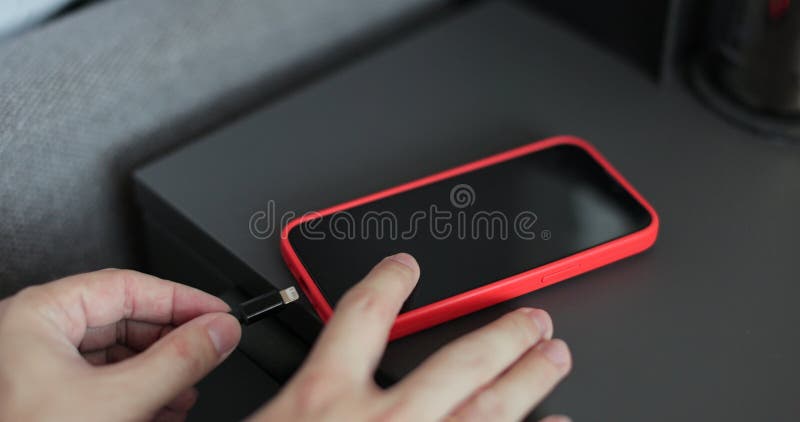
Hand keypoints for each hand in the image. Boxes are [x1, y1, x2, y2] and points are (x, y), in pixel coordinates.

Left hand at [0, 269, 240, 420]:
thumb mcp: (119, 400)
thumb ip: (179, 361)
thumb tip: (218, 331)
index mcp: (40, 316)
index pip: (129, 287)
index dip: (182, 299)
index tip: (216, 313)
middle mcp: (36, 335)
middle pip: (125, 320)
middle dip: (173, 342)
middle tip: (211, 349)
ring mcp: (40, 368)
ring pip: (118, 353)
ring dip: (161, 372)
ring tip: (190, 388)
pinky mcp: (48, 398)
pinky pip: (104, 381)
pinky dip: (140, 392)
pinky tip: (166, 409)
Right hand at [251, 253, 571, 421]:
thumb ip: (294, 412)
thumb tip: (306, 399)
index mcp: (323, 401)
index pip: (361, 316)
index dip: (387, 284)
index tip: (406, 269)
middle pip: (456, 361)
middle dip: (499, 334)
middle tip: (530, 319)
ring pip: (490, 408)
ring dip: (529, 380)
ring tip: (554, 357)